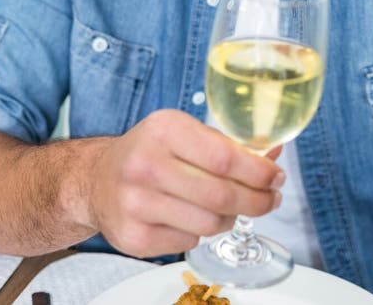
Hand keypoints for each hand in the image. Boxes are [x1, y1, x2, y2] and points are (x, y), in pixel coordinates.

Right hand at [86, 109, 284, 257]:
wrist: (97, 178)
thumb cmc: (149, 151)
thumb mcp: (183, 132)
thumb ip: (228, 144)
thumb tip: (274, 154)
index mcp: (164, 129)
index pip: (224, 156)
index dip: (258, 171)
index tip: (276, 177)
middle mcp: (146, 164)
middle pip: (221, 194)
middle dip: (256, 200)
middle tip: (270, 200)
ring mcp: (136, 203)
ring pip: (209, 223)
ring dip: (229, 218)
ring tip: (229, 208)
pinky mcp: (133, 236)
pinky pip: (188, 243)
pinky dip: (198, 233)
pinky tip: (190, 217)